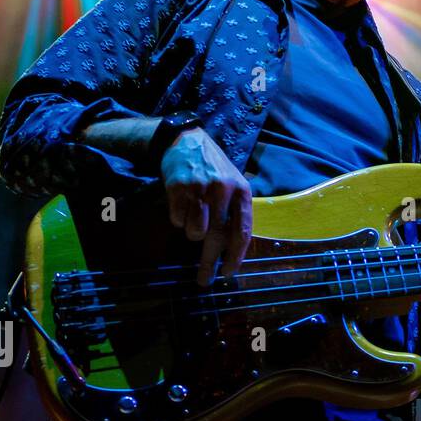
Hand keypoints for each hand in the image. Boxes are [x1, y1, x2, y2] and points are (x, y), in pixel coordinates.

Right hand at [160, 128, 252, 284]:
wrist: (188, 140)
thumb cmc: (214, 169)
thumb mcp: (234, 186)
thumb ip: (236, 213)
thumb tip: (234, 251)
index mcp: (242, 193)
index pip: (241, 232)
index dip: (235, 257)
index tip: (227, 273)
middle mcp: (223, 191)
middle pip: (217, 238)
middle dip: (209, 263)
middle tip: (203, 280)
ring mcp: (200, 189)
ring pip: (195, 233)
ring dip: (192, 234)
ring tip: (193, 221)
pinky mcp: (179, 188)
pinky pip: (177, 220)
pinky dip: (178, 220)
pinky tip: (182, 206)